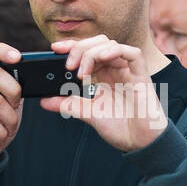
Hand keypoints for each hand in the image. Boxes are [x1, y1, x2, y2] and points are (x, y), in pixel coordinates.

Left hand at [40, 35, 165, 151]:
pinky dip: (114, 51)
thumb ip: (68, 104)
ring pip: (110, 44)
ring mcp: (129, 71)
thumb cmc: (121, 127)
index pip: (87, 50)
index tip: (55, 49)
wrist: (140, 143)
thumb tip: (45, 100)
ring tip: (81, 74)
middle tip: (67, 65)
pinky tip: (101, 59)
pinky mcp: (141, 75)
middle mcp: (116, 69)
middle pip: (97, 42)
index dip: (72, 46)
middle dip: (79, 48)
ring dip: (91, 53)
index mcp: (104, 75)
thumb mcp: (88, 113)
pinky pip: (131, 53)